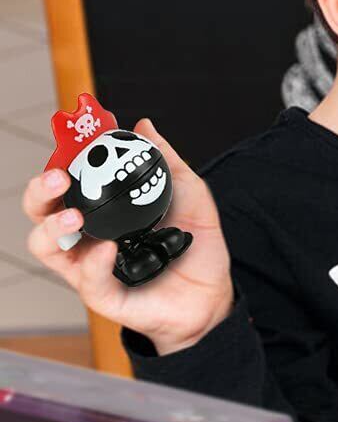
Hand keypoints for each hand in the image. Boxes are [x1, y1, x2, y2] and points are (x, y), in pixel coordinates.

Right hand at [22, 120, 233, 354]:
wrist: (213, 296)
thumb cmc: (194, 249)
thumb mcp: (190, 198)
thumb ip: (167, 163)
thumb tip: (145, 126)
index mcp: (101, 213)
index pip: (64, 186)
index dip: (57, 165)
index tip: (70, 145)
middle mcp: (86, 238)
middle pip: (40, 213)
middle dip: (40, 192)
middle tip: (58, 178)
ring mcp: (89, 268)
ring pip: (46, 248)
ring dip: (53, 228)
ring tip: (74, 216)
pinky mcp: (103, 296)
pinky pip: (86, 281)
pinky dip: (93, 263)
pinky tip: (108, 249)